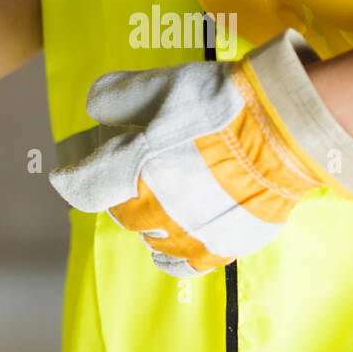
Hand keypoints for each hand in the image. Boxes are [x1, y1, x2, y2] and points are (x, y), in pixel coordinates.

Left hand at [49, 29, 352, 275]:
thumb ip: (116, 98)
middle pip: (117, 208)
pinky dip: (168, 256)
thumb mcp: (161, 85)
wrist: (288, 130)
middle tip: (128, 169)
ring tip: (160, 196)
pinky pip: (180, 265)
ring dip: (145, 217)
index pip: (80, 185)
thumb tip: (95, 110)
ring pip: (147, 235)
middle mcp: (153, 210)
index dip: (69, 175)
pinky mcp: (220, 247)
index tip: (64, 172)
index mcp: (131, 170)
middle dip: (116, 188)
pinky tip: (168, 243)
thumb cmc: (222, 104)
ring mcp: (187, 234)